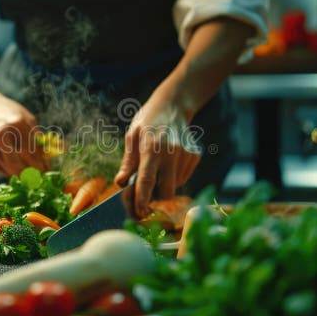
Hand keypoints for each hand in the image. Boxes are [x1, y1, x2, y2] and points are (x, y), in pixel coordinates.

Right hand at [0, 91, 49, 175]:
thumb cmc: (9, 113)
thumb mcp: (27, 119)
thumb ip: (37, 138)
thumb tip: (46, 160)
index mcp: (17, 123)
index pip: (32, 153)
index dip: (41, 166)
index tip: (47, 172)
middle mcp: (1, 134)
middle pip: (18, 165)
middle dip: (30, 175)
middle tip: (38, 178)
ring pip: (8, 169)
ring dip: (20, 174)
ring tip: (28, 173)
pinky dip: (8, 170)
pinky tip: (13, 165)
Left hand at [113, 92, 200, 217]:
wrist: (174, 104)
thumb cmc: (148, 120)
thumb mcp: (132, 136)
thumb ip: (128, 162)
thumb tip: (121, 183)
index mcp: (151, 146)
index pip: (146, 180)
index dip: (142, 199)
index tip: (139, 211)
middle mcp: (171, 152)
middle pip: (167, 191)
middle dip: (156, 198)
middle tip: (146, 195)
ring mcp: (186, 154)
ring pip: (176, 186)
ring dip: (164, 185)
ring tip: (157, 167)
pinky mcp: (195, 155)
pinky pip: (184, 178)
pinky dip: (174, 177)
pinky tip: (169, 161)